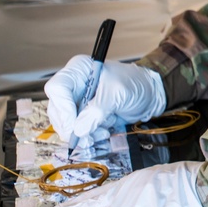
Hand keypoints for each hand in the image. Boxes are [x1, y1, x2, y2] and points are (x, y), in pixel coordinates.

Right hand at [45, 56, 165, 142]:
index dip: (63, 109)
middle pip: (57, 109)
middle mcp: (74, 85)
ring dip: (83, 133)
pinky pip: (77, 130)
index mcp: (79, 70)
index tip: (75, 126)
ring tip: (104, 131)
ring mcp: (77, 101)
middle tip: (90, 136)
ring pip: (65, 123)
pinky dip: (89, 135)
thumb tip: (78, 130)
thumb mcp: (118, 94)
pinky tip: (104, 131)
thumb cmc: (135, 84)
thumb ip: (97, 111)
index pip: (58, 88)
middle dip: (74, 126)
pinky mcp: (84, 115)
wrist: (149, 94)